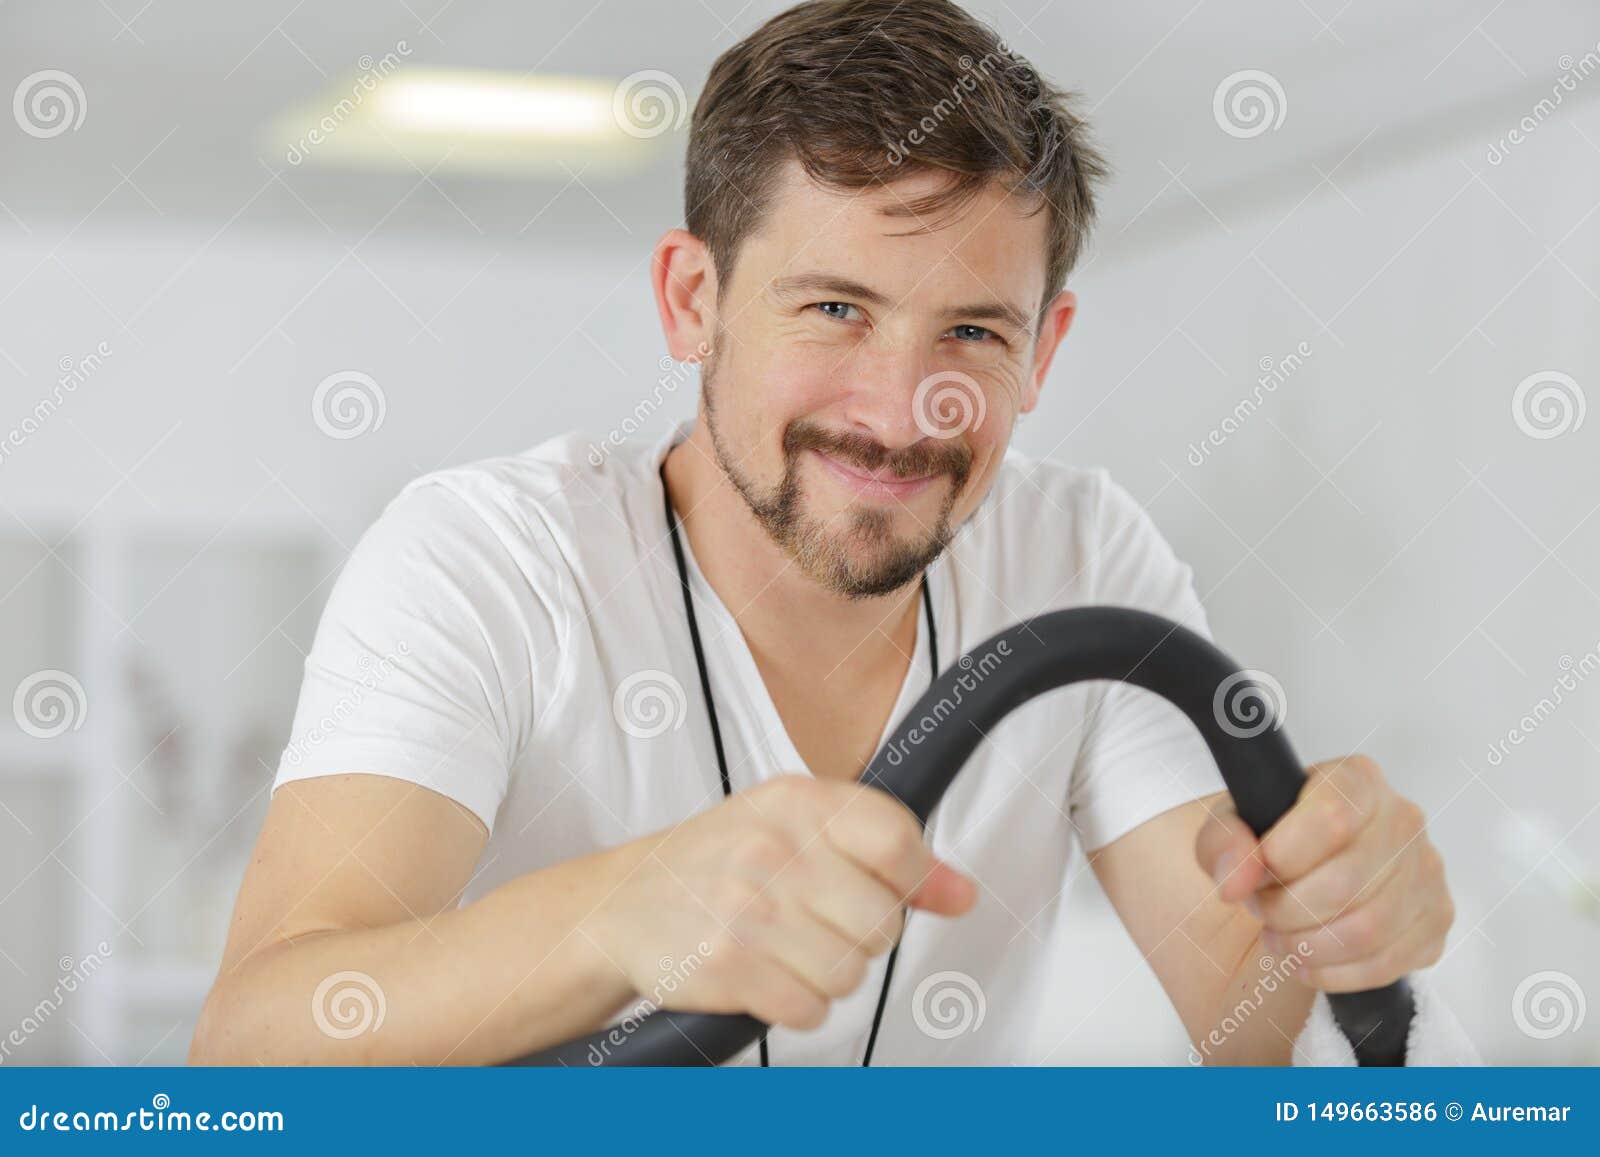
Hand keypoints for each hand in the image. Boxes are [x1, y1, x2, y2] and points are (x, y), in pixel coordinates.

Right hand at [587, 775, 977, 1029]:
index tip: (895, 891)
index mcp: (797, 801)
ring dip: (827, 975)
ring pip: (850, 973)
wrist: (621, 905)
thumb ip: (886, 853)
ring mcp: (746, 908)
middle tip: (815, 922)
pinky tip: (765, 975)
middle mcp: (773, 848)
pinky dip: (796, 1004)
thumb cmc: (721, 863)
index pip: (896, 840)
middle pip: (882, 923)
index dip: (913, 879)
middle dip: (859, 937)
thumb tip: (963, 894)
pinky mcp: (725, 966)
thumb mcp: (799, 829)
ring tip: (785, 948)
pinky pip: (809, 1008)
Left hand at [1195, 754, 1453, 991]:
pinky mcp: (1435, 921)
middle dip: (1286, 909)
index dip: (1283, 857)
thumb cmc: (1272, 837)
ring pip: (1367, 930)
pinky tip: (1306, 961)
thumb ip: (1223, 841)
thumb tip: (1236, 880)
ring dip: (1306, 945)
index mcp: (1357, 779)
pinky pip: (1386, 964)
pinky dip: (1332, 973)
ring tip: (1278, 936)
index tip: (1259, 872)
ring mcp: (1426, 872)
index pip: (1332, 818)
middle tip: (1261, 909)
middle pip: (1346, 883)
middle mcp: (1403, 819)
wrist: (1303, 868)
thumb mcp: (1232, 824)